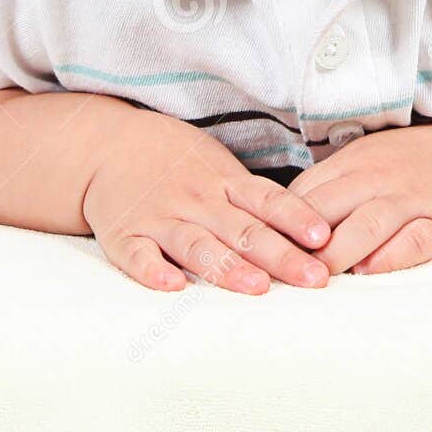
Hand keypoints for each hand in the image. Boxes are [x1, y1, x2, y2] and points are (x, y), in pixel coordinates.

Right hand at [82, 116, 332, 295]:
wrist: (107, 144)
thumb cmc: (176, 160)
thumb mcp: (220, 167)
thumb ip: (254, 198)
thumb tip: (307, 229)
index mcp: (225, 183)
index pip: (268, 202)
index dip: (297, 219)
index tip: (323, 238)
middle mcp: (197, 200)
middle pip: (243, 230)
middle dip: (280, 256)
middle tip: (312, 278)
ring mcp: (160, 218)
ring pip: (198, 245)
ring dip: (228, 267)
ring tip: (257, 287)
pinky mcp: (125, 235)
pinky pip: (138, 256)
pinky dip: (153, 271)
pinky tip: (172, 286)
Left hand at [286, 123, 431, 275]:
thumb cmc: (409, 166)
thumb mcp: (365, 160)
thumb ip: (328, 186)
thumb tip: (279, 223)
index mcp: (354, 161)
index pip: (304, 193)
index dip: (279, 225)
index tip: (261, 250)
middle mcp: (379, 178)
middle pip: (329, 209)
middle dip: (300, 242)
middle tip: (280, 272)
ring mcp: (411, 200)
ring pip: (367, 225)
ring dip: (340, 252)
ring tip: (320, 277)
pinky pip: (413, 242)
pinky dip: (390, 257)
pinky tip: (369, 271)